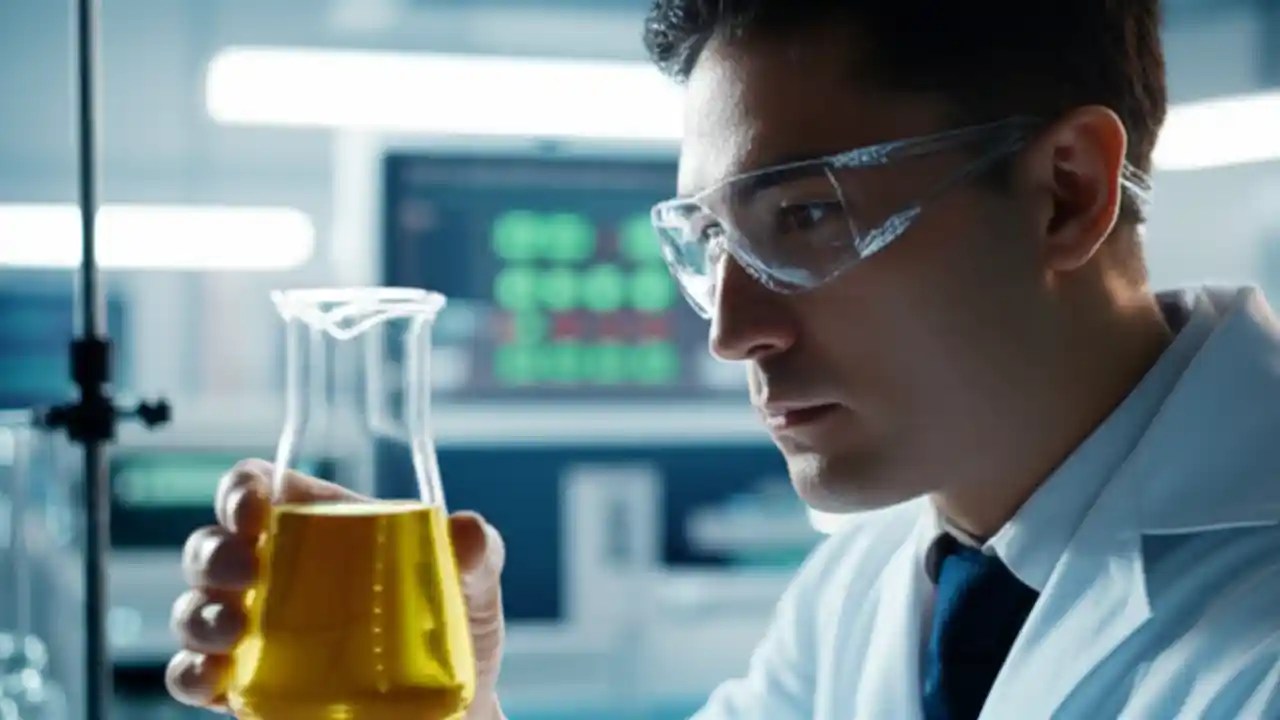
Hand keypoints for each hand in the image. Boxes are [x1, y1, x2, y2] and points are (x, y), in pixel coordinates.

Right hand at [165, 459, 507, 718]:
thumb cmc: (453, 633)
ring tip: (232, 632)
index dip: (241, 489)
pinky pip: (192, 674)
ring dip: (200, 615)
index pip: (258, 487)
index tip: (254, 509)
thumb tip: (467, 532)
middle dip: (213, 554)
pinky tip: (215, 679)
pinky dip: (191, 674)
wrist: (451, 714)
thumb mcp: (473, 585)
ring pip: (195, 607)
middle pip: (212, 545)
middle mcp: (275, 572)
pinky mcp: (243, 685)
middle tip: (244, 573)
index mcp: (320, 527)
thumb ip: (476, 553)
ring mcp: (254, 630)